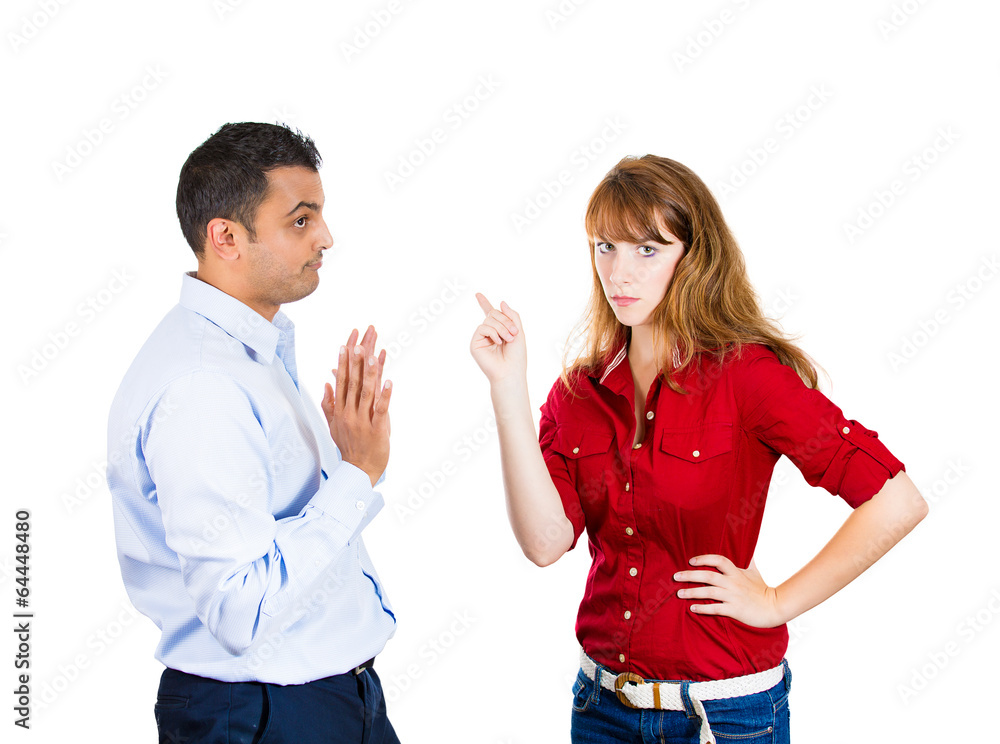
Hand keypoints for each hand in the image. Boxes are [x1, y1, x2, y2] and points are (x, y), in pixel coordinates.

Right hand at [321, 326, 391, 486]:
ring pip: (365, 392)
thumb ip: (329, 403)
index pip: (342, 378)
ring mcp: (362, 420)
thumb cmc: (349, 447)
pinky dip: (385, 395)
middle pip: (352, 380)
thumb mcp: (334, 425)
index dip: (344, 359)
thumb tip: (327, 382)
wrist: (359, 471)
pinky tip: (390, 381)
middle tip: (361, 337)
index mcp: (340, 409)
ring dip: (369, 372)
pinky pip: (381, 409)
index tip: (347, 340)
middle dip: (357, 357)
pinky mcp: (376, 429)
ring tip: (372, 353)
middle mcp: (349, 412)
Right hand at [470, 293, 526, 384]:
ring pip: (489, 319)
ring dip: (502, 327)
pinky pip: (483, 327)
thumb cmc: (516, 356)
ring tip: (509, 339)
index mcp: (499, 330)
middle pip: (493, 313)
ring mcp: (481, 337)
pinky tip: (498, 342)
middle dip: (506, 320)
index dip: (484, 303)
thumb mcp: (519, 332)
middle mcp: (488, 333)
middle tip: (514, 333)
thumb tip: (501, 303)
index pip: (490, 314)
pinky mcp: (475, 343)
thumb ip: (512, 316)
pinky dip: (493, 332)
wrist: (510, 371)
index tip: (477, 294)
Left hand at [673, 555, 784, 628]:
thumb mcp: (754, 572)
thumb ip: (748, 560)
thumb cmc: (762, 590)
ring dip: (692, 592)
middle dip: (690, 575)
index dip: (704, 558)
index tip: (691, 561)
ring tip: (679, 593)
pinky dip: (703, 608)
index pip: (718, 560)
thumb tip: (748, 548)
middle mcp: (733, 583)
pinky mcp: (734, 610)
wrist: (774, 607)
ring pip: (709, 592)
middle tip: (675, 576)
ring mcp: (733, 597)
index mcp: (736, 572)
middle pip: (708, 576)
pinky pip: (715, 608)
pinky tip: (692, 608)